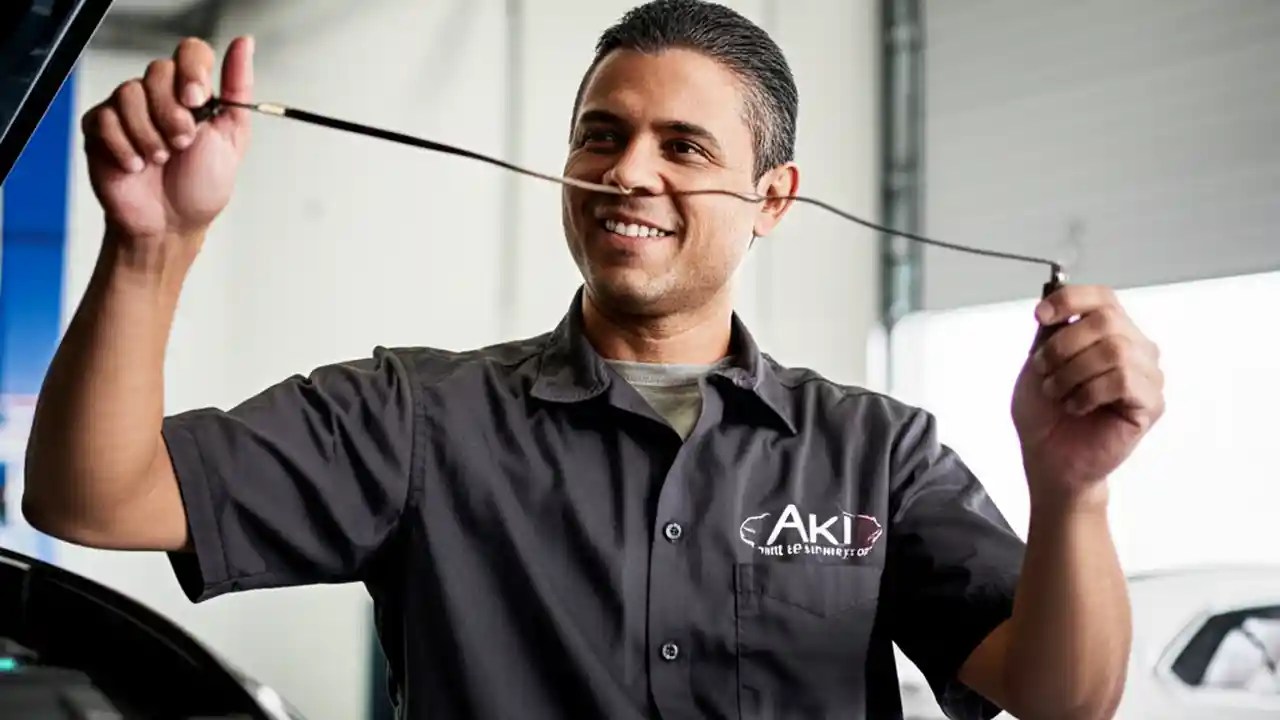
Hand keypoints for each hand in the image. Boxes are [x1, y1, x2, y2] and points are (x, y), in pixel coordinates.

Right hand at [82, 36, 254, 252]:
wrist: (171, 225)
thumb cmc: (201, 187)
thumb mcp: (232, 138)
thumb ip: (237, 90)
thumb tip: (244, 44)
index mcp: (193, 95)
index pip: (189, 53)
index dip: (191, 70)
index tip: (195, 99)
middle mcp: (159, 97)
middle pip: (158, 72)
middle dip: (172, 113)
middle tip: (181, 143)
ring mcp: (128, 111)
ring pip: (129, 93)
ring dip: (149, 133)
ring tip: (159, 159)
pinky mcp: (101, 129)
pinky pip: (104, 117)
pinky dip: (123, 145)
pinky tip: (135, 165)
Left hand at [1011, 285, 1164, 500]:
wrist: (1048, 457)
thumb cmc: (1046, 413)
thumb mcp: (1038, 361)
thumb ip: (1052, 329)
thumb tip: (1056, 297)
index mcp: (1110, 333)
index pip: (1102, 297)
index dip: (1070, 300)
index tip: (1041, 316)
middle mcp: (1135, 348)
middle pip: (1106, 321)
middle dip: (1063, 346)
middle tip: (1045, 371)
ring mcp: (1147, 376)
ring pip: (1115, 350)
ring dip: (1073, 372)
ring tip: (1059, 393)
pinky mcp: (1151, 404)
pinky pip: (1123, 380)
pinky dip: (1090, 392)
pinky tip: (1078, 407)